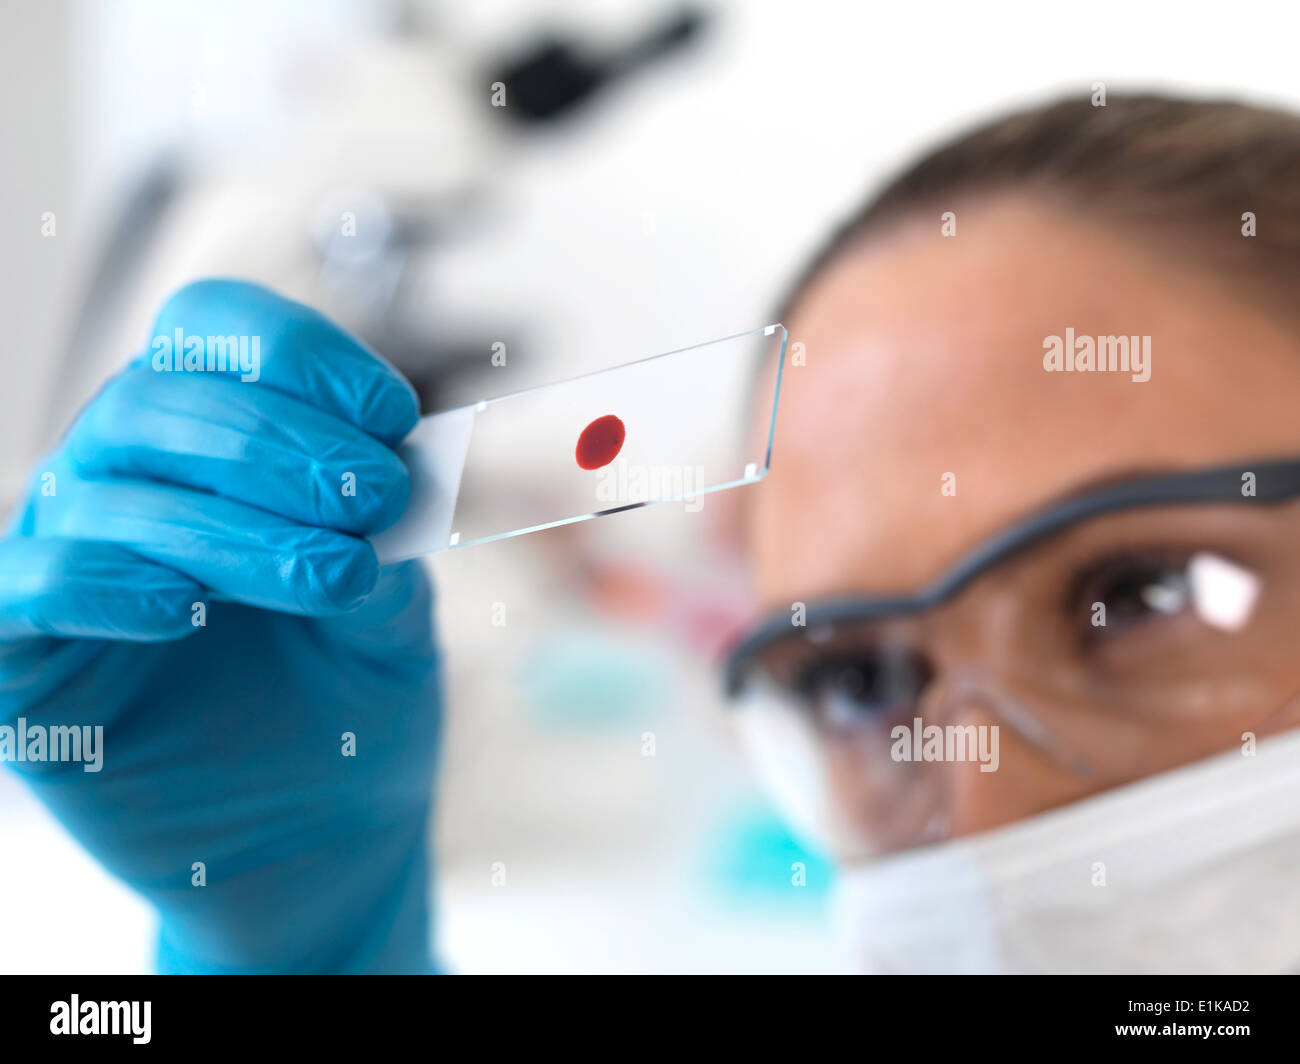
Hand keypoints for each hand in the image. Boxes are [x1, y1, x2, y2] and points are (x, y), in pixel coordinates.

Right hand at [0, 279, 440, 972]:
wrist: (323, 833)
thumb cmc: (352, 699)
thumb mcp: (392, 600)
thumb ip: (386, 529)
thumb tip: (396, 461)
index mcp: (210, 445)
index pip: (212, 337)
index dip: (296, 355)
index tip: (391, 415)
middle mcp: (122, 484)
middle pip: (158, 401)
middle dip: (278, 442)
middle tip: (373, 497)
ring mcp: (63, 564)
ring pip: (112, 497)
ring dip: (235, 526)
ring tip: (337, 574)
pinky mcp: (24, 664)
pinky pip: (30, 587)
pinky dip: (105, 582)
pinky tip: (184, 610)